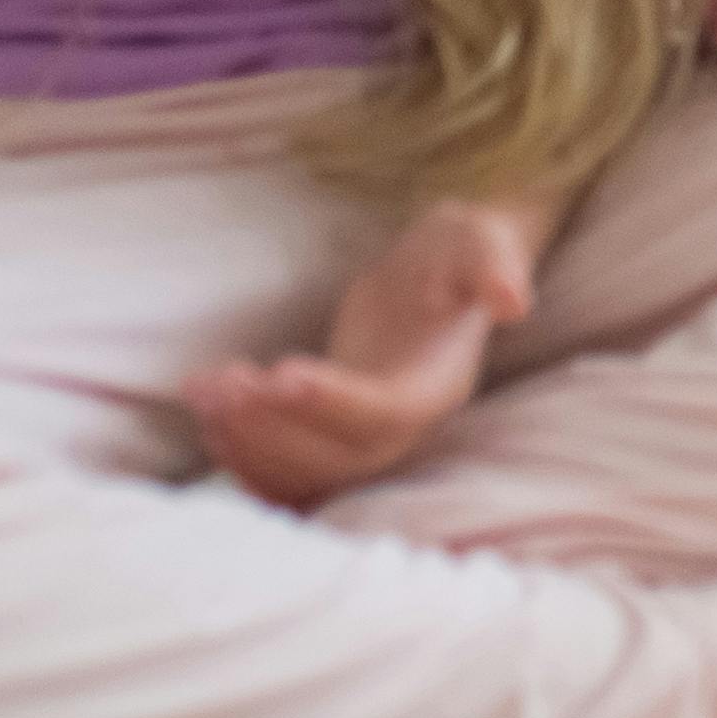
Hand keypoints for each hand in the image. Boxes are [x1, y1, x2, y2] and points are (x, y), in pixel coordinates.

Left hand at [179, 196, 544, 510]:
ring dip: (247, 443)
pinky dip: (242, 458)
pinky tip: (207, 415)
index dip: (332, 401)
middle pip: (338, 457)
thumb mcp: (479, 243)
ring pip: (305, 473)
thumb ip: (494, 268)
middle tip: (222, 386)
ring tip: (204, 392)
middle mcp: (403, 425)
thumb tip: (512, 300)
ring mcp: (365, 438)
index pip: (385, 411)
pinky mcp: (332, 438)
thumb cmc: (458, 253)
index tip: (279, 370)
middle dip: (273, 428)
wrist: (440, 274)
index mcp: (437, 383)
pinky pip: (287, 474)